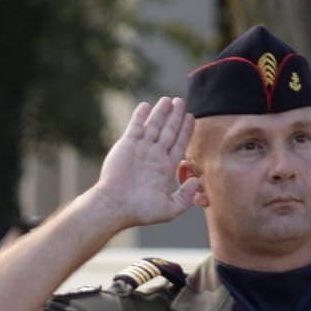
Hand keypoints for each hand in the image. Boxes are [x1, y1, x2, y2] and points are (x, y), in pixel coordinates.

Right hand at [92, 97, 199, 229]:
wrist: (113, 206)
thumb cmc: (138, 211)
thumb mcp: (169, 209)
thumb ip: (185, 196)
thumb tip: (196, 180)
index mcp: (164, 168)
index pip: (179, 144)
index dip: (185, 130)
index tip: (190, 117)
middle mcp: (153, 156)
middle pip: (168, 131)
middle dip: (175, 116)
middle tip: (181, 101)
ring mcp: (140, 149)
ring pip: (153, 125)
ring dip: (161, 112)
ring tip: (168, 99)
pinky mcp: (126, 145)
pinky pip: (135, 127)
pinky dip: (140, 116)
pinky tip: (146, 105)